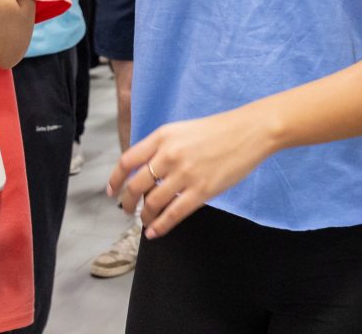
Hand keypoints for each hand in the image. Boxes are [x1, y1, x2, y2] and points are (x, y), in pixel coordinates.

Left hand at [108, 107, 271, 238]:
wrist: (250, 131)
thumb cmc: (219, 130)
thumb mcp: (182, 130)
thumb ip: (162, 147)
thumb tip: (145, 171)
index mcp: (163, 137)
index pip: (128, 161)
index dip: (115, 179)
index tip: (112, 191)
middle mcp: (169, 155)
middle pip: (136, 186)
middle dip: (127, 203)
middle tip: (127, 210)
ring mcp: (185, 174)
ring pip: (152, 203)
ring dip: (144, 216)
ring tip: (144, 221)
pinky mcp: (201, 191)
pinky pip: (173, 214)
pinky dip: (160, 226)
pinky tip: (155, 232)